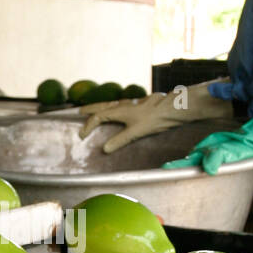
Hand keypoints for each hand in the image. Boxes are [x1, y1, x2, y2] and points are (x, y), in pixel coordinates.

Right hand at [78, 82, 231, 153]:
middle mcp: (123, 104)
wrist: (173, 108)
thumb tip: (105, 149)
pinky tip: (117, 112)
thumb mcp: (135, 132)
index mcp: (119, 110)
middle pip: (101, 106)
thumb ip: (120, 140)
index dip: (88, 126)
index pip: (97, 117)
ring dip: (100, 107)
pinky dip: (112, 108)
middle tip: (79, 112)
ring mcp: (131, 103)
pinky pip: (120, 106)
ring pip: (111, 104)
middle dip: (89, 109)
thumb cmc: (154, 119)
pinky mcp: (139, 105)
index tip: (82, 135)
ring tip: (95, 111)